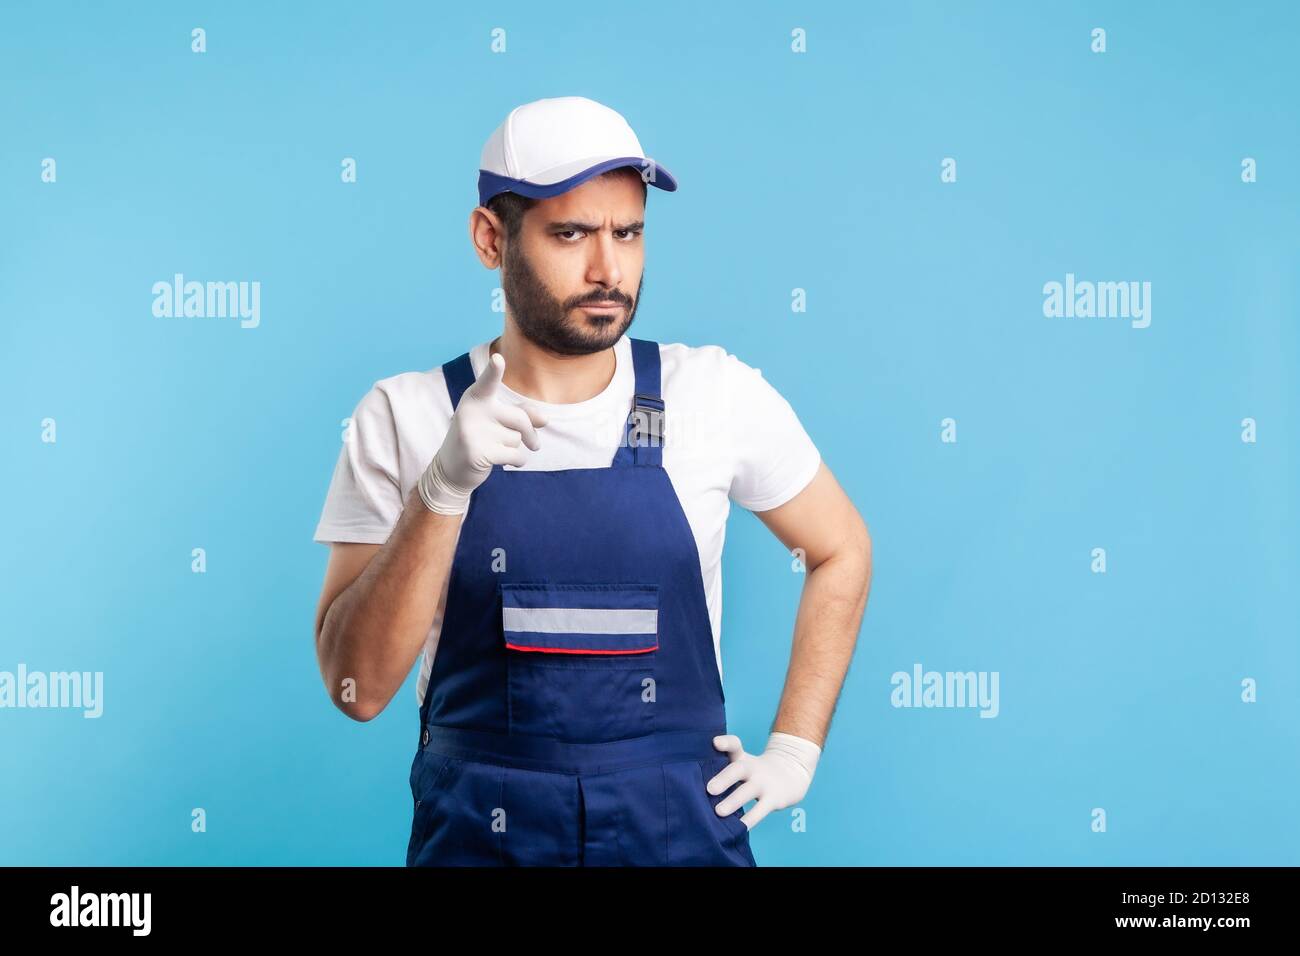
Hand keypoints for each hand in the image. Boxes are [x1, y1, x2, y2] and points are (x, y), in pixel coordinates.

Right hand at [417, 351, 548, 513]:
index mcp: (476, 397)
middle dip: (531, 434)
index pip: (487, 382)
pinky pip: (516, 455)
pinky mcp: (478, 453)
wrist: (450, 470)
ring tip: (496, 449)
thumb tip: (545, 420)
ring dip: (515, 447)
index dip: (494, 371)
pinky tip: (503, 462)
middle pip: (520, 419)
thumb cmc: (479, 438)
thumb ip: (521, 414)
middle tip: (535, 445)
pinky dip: (517, 461)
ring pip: (517, 439)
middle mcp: (472, 411)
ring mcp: (472, 432)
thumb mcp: (496, 420)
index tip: (498, 359)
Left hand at [707, 732, 821, 829]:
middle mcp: (752, 769)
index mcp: (742, 758)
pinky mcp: (773, 799)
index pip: (734, 745)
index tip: (715, 743)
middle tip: (710, 789)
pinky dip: (750, 820)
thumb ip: (721, 771)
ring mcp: (763, 784)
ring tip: (719, 812)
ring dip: (733, 802)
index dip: (726, 743)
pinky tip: (738, 828)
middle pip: (738, 769)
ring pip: (747, 792)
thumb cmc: (754, 772)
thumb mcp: (742, 764)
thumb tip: (697, 789)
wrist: (791, 774)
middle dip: (724, 779)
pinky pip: (760, 810)